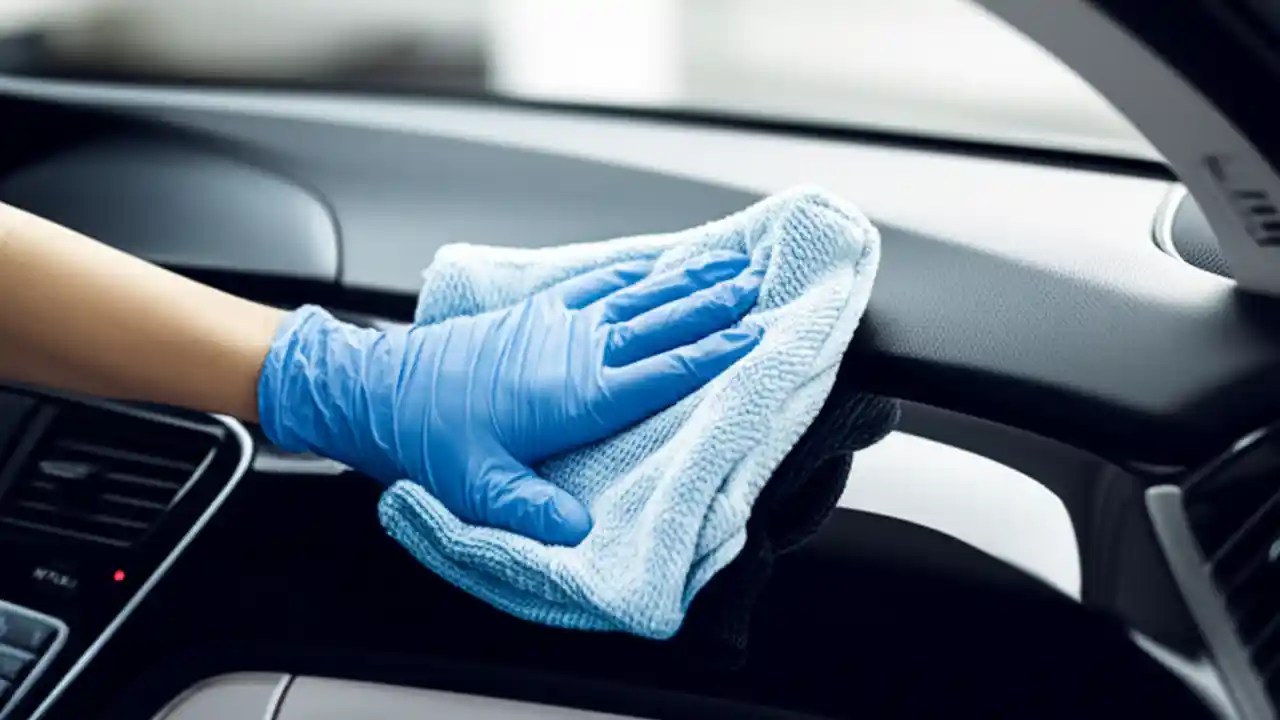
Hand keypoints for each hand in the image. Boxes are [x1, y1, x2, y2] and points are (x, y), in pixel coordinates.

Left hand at [258, 251, 764, 544]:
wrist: (380, 390)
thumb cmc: (431, 438)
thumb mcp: (477, 487)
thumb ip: (530, 509)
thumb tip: (578, 533)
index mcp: (573, 395)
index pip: (657, 372)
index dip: (708, 354)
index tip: (750, 337)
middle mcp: (574, 351)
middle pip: (659, 323)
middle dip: (711, 305)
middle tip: (757, 288)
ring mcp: (557, 325)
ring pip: (636, 296)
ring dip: (683, 280)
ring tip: (726, 266)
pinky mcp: (537, 313)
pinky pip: (596, 282)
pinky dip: (632, 270)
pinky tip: (656, 263)